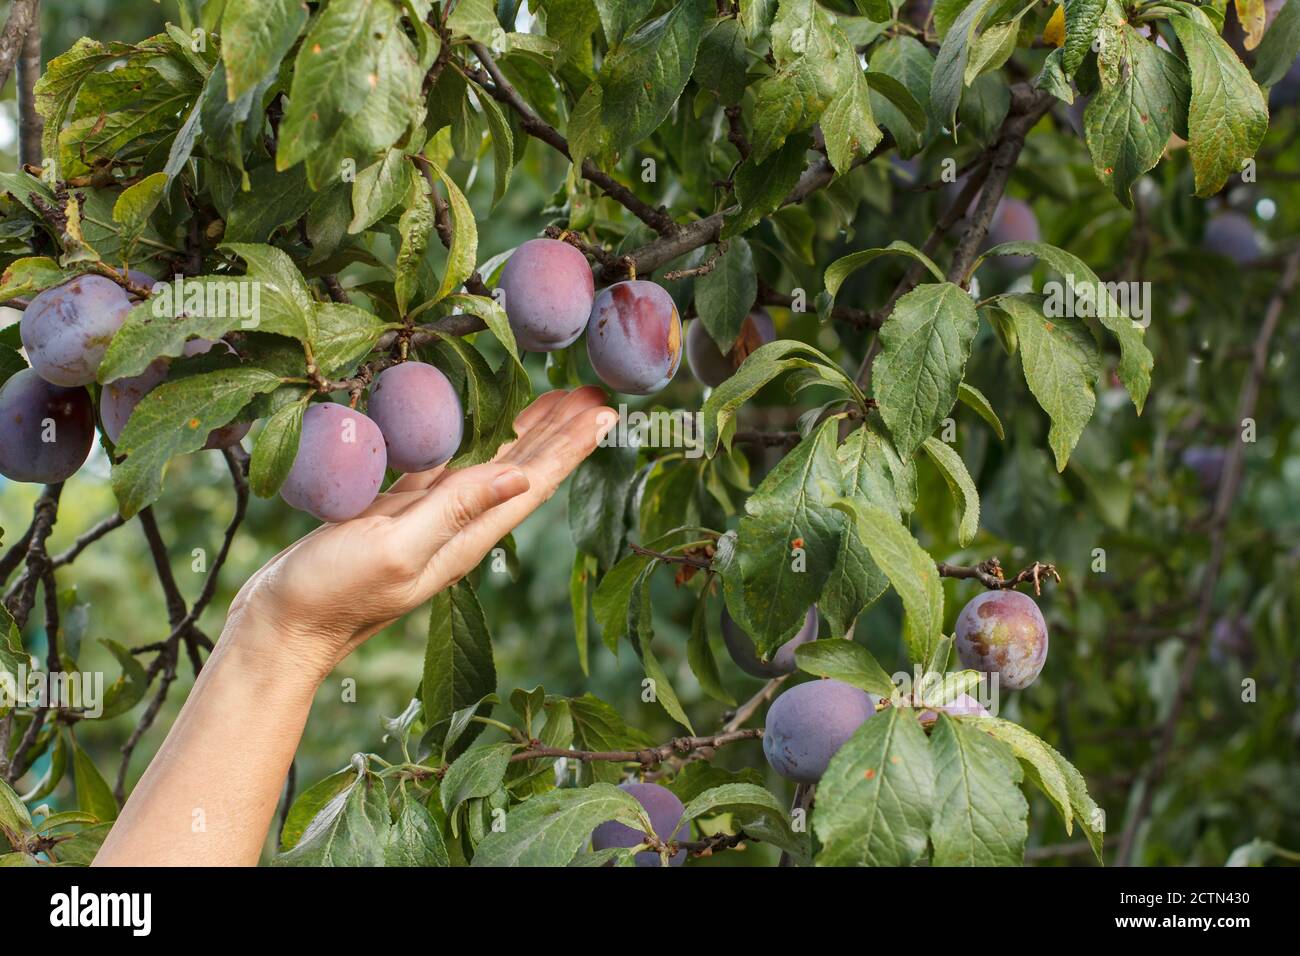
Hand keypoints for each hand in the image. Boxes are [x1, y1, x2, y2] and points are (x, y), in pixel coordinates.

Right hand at [226, 386, 614, 679]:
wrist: (280, 628)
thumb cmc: (330, 595)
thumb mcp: (394, 549)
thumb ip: (453, 512)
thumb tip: (518, 476)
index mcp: (467, 538)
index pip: (533, 484)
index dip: (571, 447)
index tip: (607, 411)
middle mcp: (459, 528)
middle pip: (523, 471)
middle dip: (561, 432)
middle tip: (594, 391)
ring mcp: (430, 521)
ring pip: (491, 466)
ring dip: (526, 433)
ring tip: (557, 399)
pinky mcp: (398, 512)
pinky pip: (450, 467)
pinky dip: (474, 442)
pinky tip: (483, 425)